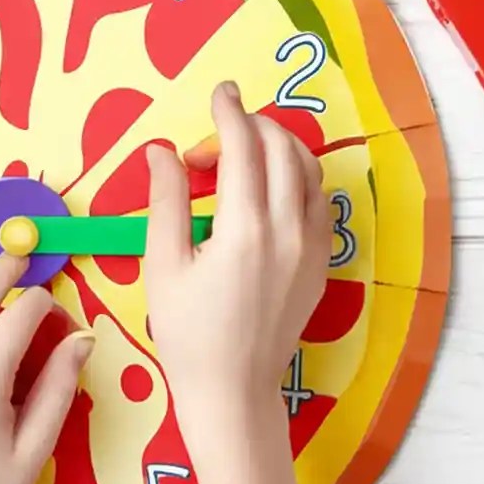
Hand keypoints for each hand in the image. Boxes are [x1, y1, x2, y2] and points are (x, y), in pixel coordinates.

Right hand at [143, 81, 330, 437]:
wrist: (233, 390)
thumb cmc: (188, 333)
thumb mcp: (163, 265)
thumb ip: (166, 201)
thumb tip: (162, 150)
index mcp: (244, 228)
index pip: (242, 147)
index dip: (228, 112)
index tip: (218, 93)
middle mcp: (288, 229)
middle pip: (280, 148)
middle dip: (250, 127)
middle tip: (212, 140)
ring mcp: (311, 246)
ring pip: (308, 170)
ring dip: (278, 148)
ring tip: (242, 156)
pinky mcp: (321, 262)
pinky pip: (318, 200)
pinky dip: (296, 178)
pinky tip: (268, 191)